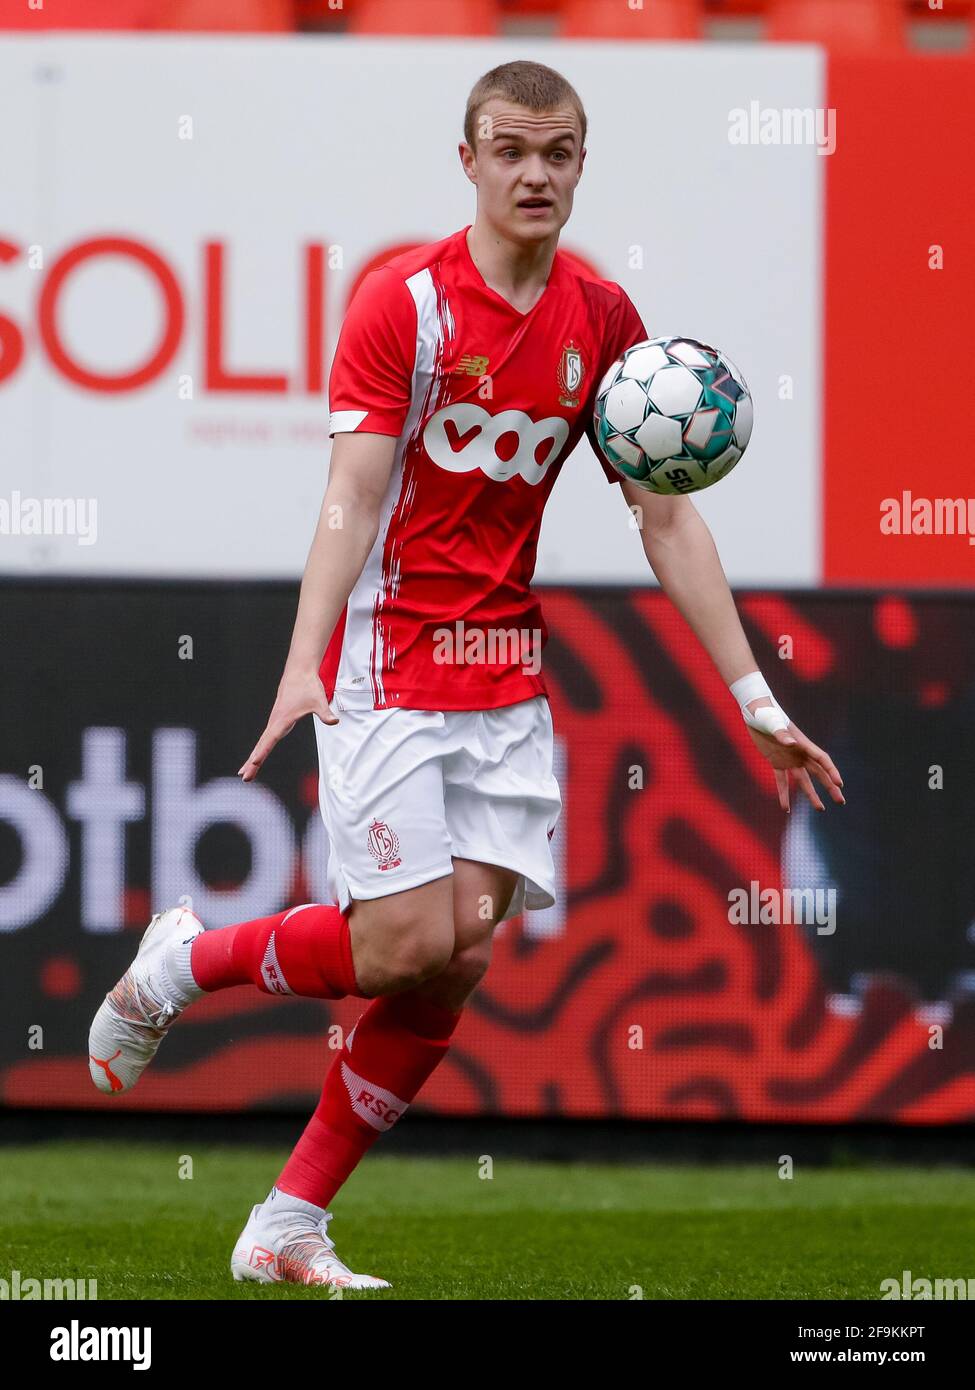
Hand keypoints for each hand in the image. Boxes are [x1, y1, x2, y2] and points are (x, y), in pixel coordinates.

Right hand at [238, 668, 336, 781]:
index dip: (262, 752)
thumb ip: (325, 713)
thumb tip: (334, 721)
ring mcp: (275, 721)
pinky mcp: (277, 721)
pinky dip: (260, 750)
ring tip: (245, 773)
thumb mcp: (319, 700)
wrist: (299, 672)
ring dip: (253, 758)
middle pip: (261, 745)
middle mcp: (275, 721)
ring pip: (262, 743)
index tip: (253, 763)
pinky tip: (256, 758)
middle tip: (244, 777)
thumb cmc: (308, 686)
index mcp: (282, 719)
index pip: (270, 739)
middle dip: (252, 762)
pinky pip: (266, 739)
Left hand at [744, 699, 845, 813]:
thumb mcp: (773, 723)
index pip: (821, 759)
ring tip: (821, 809)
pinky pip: (782, 781)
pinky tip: (785, 809)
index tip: (839, 783)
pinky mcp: (776, 762)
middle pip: (819, 773)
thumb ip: (782, 734)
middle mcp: (799, 753)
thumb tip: (791, 743)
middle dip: (830, 786)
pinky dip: (783, 794)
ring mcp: (789, 759)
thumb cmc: (766, 713)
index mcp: (802, 743)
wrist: (755, 711)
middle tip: (841, 801)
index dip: (831, 771)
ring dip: (812, 794)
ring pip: (803, 780)